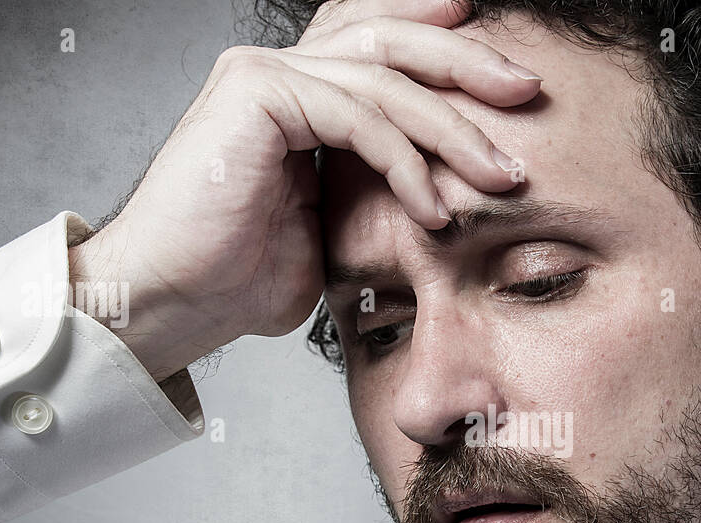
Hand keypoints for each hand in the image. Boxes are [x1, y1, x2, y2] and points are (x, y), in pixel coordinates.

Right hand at [69, 0, 539, 381]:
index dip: (440, 39)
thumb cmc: (238, 278)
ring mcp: (265, 76)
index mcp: (296, 95)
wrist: (170, 304)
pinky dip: (405, 161)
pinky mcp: (257, 94)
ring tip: (502, 176)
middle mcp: (279, 72)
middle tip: (530, 89)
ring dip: (454, 127)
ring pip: (384, 79)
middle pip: (392, 41)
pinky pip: (358, 116)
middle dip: (468, 62)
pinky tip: (435, 209)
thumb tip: (440, 203)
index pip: (378, 44)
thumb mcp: (330, 231)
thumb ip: (375, 196)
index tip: (503, 67)